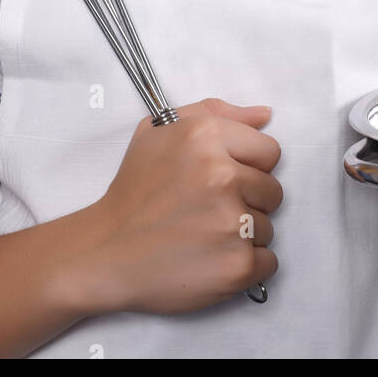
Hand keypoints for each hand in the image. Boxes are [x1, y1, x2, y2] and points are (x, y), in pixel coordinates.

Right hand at [67, 97, 281, 316]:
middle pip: (272, 190)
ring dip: (243, 234)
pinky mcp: (237, 264)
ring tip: (204, 235)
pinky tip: (212, 259)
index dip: (248, 166)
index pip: (269, 151)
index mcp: (205, 136)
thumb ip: (216, 112)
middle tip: (209, 210)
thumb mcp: (159, 131)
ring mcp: (231, 223)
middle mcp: (222, 175)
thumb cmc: (134, 190)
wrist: (105, 251)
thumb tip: (265, 115)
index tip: (224, 179)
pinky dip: (245, 264)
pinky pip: (267, 262)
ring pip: (268, 227)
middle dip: (247, 201)